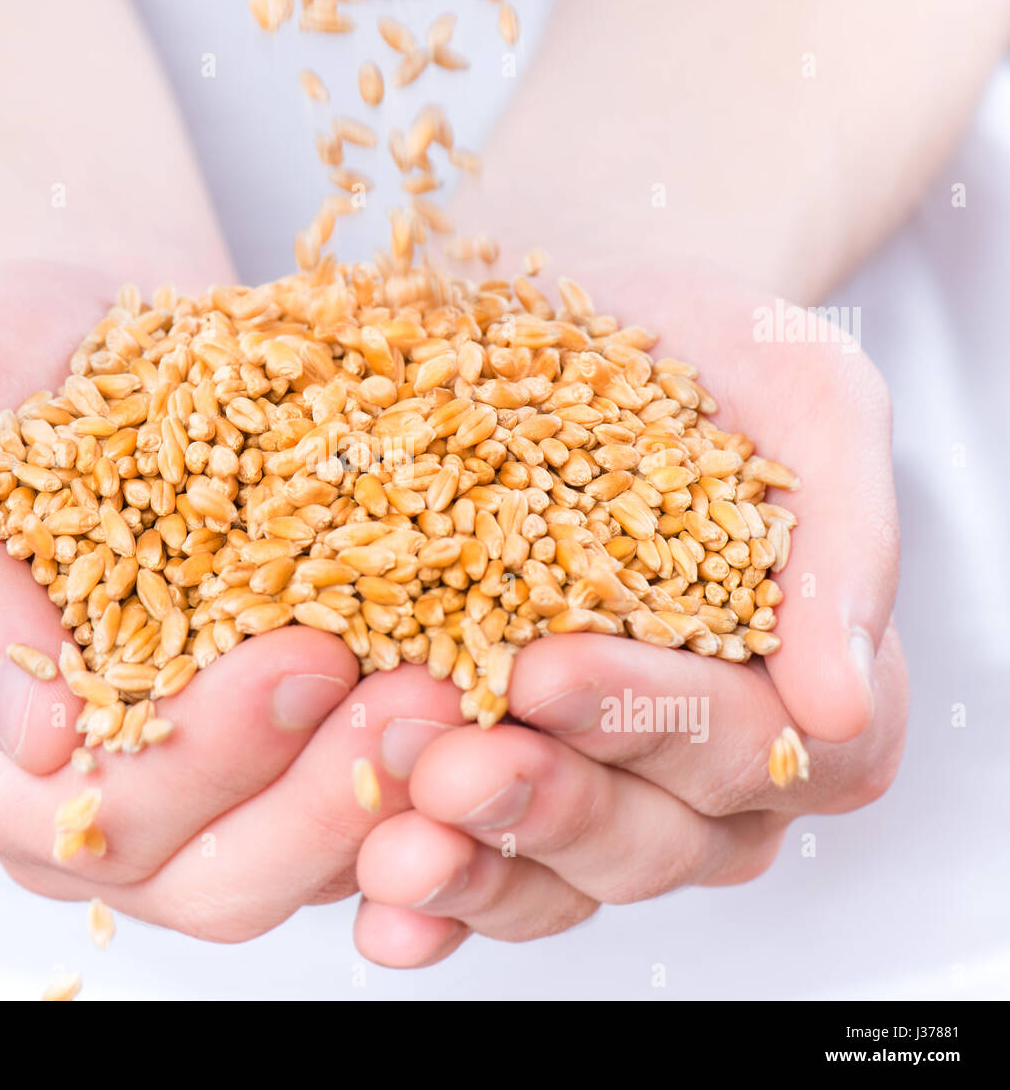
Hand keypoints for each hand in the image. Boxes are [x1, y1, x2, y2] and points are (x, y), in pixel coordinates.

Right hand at [0, 262, 463, 942]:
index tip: (300, 657)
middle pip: (199, 874)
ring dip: (384, 796)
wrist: (71, 326)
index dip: (197, 759)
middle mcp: (65, 802)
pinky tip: (481, 699)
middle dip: (313, 800)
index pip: (81, 816)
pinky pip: (345, 805)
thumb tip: (37, 737)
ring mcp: (177, 791)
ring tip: (467, 698)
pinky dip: (414, 770)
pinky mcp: (266, 757)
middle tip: (420, 698)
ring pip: (289, 866)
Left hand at [351, 260, 907, 966]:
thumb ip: (844, 539)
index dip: (655, 720)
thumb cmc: (709, 355)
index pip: (757, 744)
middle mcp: (703, 763)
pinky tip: (372, 891)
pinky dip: (431, 893)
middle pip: (654, 835)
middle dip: (549, 800)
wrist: (576, 322)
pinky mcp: (501, 777)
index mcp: (799, 688)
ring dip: (479, 867)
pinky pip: (480, 864)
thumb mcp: (807, 398)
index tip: (547, 669)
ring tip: (394, 839)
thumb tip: (842, 700)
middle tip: (450, 760)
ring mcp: (598, 780)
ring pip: (560, 871)